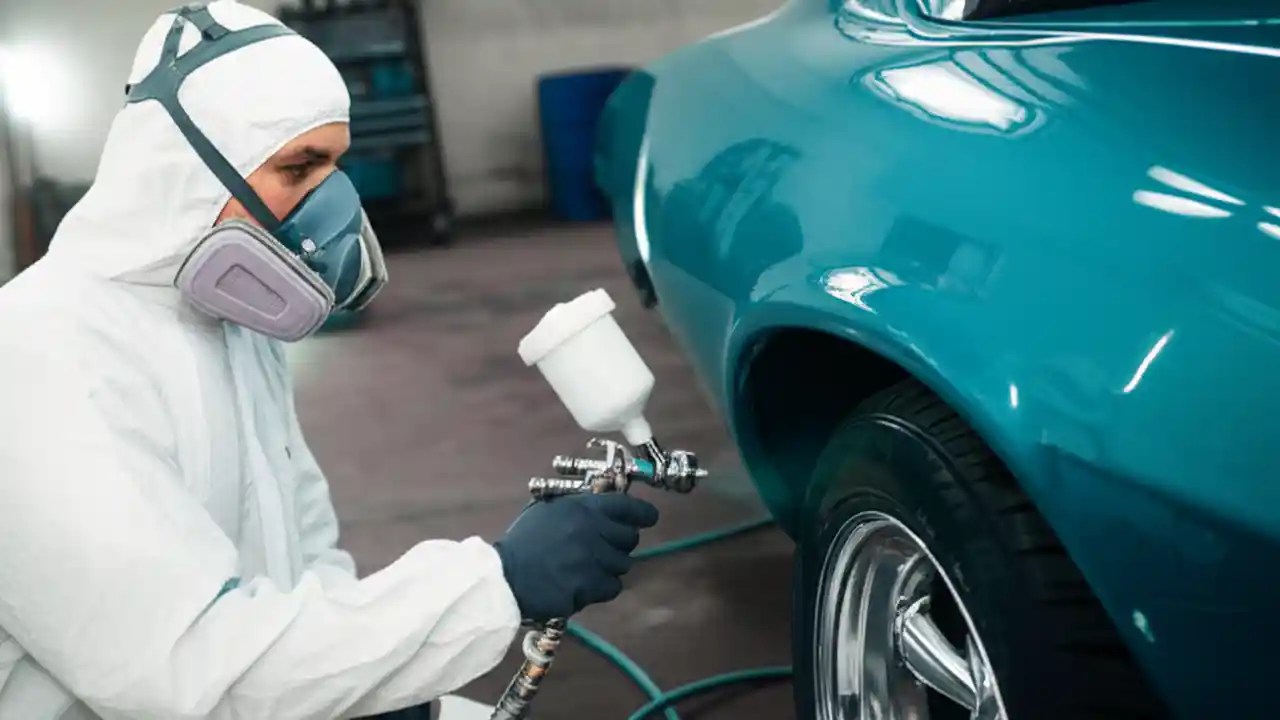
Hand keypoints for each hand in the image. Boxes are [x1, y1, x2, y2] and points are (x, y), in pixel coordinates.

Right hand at [493, 493, 659, 621]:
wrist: (505, 577)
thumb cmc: (523, 542)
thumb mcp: (548, 510)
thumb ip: (577, 505)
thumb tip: (603, 502)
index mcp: (583, 509)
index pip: (627, 506)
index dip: (644, 513)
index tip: (649, 517)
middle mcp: (593, 532)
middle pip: (630, 538)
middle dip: (622, 544)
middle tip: (607, 549)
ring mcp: (592, 561)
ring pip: (623, 564)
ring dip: (611, 567)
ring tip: (589, 569)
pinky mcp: (589, 587)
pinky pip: (612, 587)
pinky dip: (602, 588)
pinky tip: (585, 586)